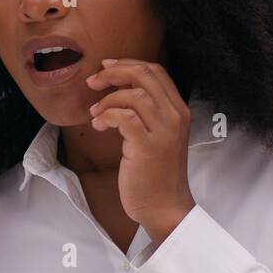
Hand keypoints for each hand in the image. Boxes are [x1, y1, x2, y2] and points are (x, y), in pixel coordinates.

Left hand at [85, 58, 194, 245]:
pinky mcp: (147, 146)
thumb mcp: (157, 136)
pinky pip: (123, 117)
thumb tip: (118, 90)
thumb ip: (146, 113)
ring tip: (96, 114)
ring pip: (134, 94)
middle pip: (145, 75)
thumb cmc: (155, 174)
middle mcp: (175, 117)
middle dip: (114, 72)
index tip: (106, 67)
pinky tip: (99, 126)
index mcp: (178, 111)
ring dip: (107, 100)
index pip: (156, 71)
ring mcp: (163, 131)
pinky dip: (106, 116)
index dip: (128, 64)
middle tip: (93, 82)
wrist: (164, 207)